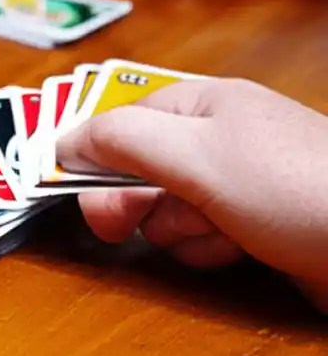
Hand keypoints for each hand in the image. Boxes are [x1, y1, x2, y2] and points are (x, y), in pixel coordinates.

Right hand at [56, 79, 327, 310]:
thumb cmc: (292, 189)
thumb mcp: (195, 154)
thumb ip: (120, 140)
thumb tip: (63, 142)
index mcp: (200, 105)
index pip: (117, 126)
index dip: (95, 164)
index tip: (88, 199)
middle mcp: (215, 138)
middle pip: (137, 173)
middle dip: (144, 203)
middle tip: (152, 221)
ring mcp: (236, 183)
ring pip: (165, 212)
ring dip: (180, 232)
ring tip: (221, 233)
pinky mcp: (253, 224)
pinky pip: (200, 236)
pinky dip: (209, 249)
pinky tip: (239, 250)